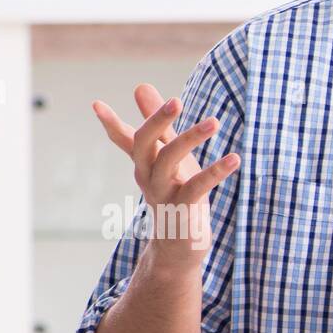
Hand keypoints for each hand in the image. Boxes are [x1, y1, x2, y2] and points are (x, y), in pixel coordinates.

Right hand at [92, 83, 238, 271]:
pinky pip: (198, 186)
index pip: (125, 139)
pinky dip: (217, 171)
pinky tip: (235, 158)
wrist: (179, 247)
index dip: (111, 123)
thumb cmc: (177, 195)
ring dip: (192, 138)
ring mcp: (164, 194)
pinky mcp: (184, 209)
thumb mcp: (169, 157)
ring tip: (215, 122)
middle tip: (177, 100)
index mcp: (144, 164)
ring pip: (170, 160)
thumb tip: (141, 86)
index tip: (97, 104)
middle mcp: (148, 177)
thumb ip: (160, 125)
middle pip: (144, 143)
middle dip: (157, 120)